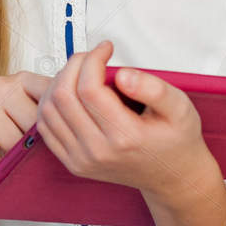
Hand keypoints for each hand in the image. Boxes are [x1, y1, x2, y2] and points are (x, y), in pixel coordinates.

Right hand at [0, 71, 53, 172]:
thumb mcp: (23, 116)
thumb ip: (46, 117)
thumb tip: (77, 134)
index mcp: (24, 80)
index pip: (53, 100)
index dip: (55, 127)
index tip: (50, 141)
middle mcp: (2, 84)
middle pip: (33, 125)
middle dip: (31, 147)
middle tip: (21, 151)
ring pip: (11, 141)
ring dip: (10, 158)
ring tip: (3, 155)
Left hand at [32, 40, 214, 199]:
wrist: (172, 177)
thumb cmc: (176, 141)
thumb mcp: (181, 109)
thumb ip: (154, 89)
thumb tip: (122, 75)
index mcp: (124, 137)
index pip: (88, 88)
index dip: (92, 59)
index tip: (105, 49)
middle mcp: (98, 151)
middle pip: (63, 96)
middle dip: (73, 66)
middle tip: (91, 57)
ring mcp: (81, 160)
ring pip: (48, 110)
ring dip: (58, 82)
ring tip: (81, 73)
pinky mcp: (72, 163)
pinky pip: (45, 128)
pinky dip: (50, 104)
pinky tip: (70, 93)